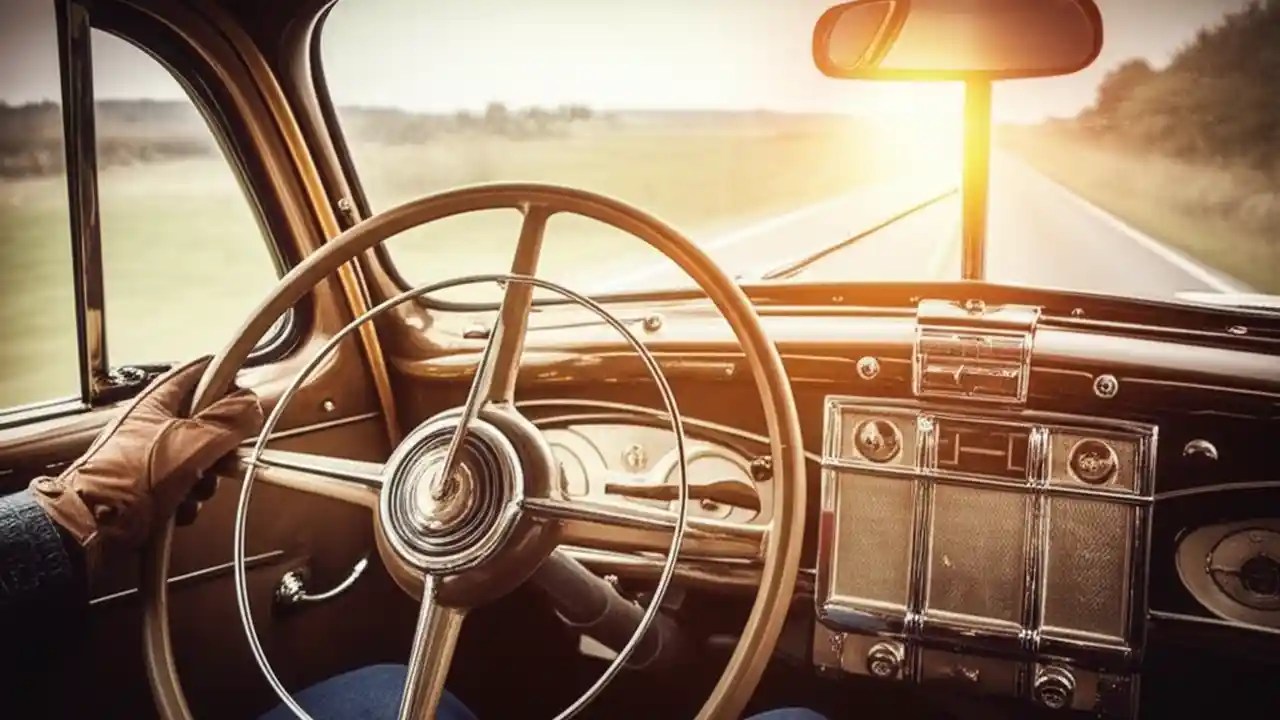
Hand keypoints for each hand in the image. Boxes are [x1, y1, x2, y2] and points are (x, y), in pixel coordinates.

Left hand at [29, 356, 262, 567]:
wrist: (91, 530)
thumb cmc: (125, 482)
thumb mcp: (190, 444)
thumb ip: (228, 422)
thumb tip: (251, 405)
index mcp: (157, 402)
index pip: (199, 374)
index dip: (225, 381)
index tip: (243, 395)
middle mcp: (152, 426)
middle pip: (206, 424)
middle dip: (219, 447)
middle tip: (221, 457)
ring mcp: (149, 459)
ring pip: (199, 461)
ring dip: (205, 480)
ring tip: (192, 490)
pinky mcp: (148, 489)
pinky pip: (184, 489)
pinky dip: (187, 501)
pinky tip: (177, 507)